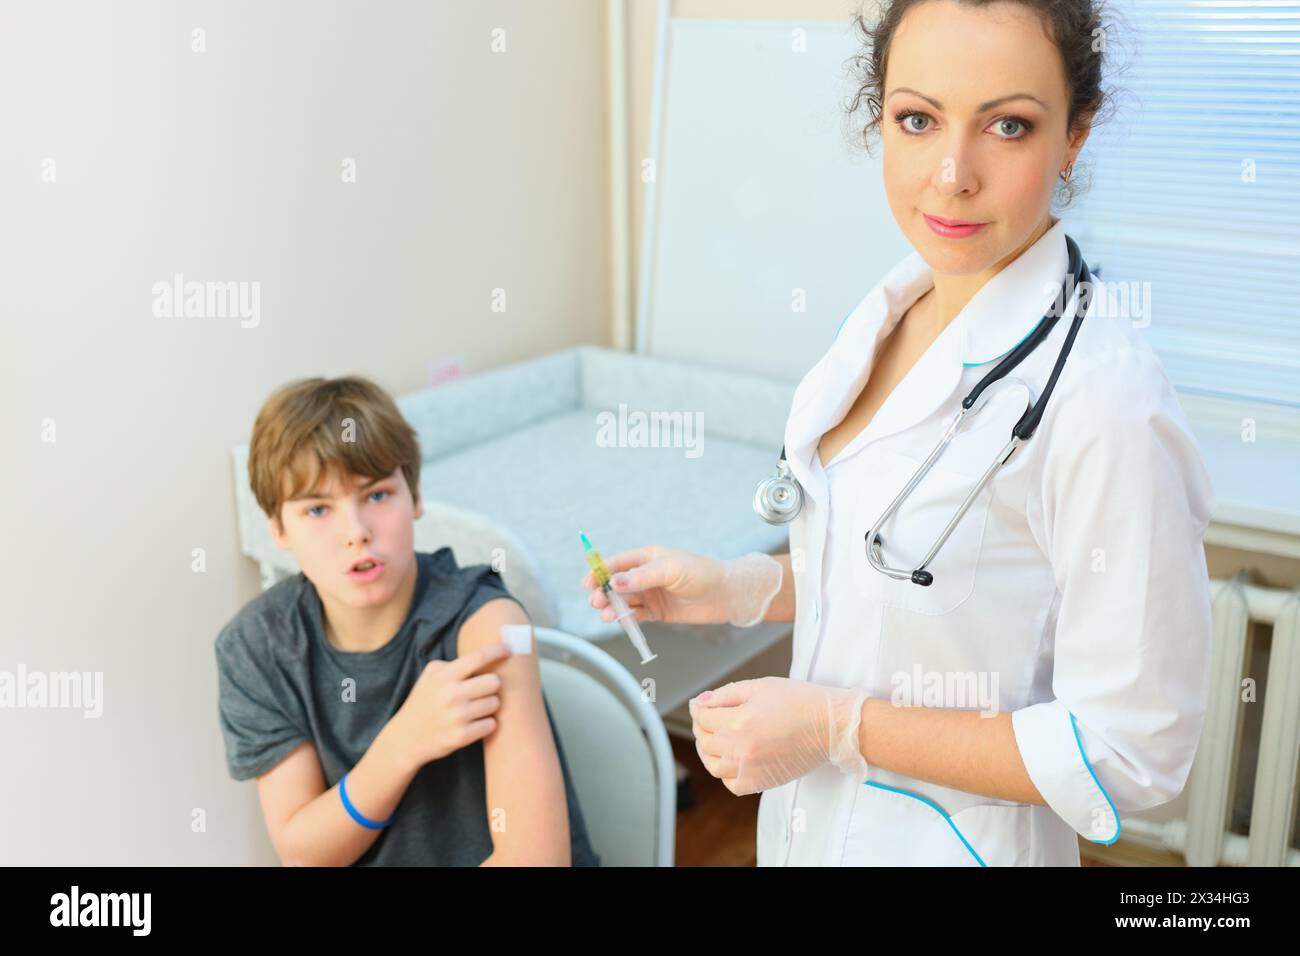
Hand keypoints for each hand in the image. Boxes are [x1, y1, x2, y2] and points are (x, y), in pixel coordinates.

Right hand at [387, 643, 511, 770]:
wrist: (406, 737)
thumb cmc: (424, 702)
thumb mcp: (431, 676)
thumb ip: (455, 665)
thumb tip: (489, 654)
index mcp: (443, 676)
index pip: (478, 657)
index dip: (498, 650)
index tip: (510, 649)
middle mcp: (451, 694)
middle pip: (494, 682)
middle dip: (492, 685)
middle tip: (483, 690)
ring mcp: (456, 716)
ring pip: (495, 703)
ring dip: (490, 705)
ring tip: (475, 708)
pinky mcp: (461, 737)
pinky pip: (491, 724)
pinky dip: (486, 723)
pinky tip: (474, 723)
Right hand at [581, 544, 728, 624]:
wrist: (726, 594)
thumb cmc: (702, 573)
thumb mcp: (671, 569)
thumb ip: (642, 576)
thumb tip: (615, 582)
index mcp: (648, 558)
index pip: (618, 564)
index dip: (600, 572)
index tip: (589, 582)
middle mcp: (647, 576)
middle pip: (617, 585)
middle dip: (604, 593)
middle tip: (597, 602)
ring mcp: (652, 594)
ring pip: (625, 601)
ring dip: (613, 608)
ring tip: (607, 615)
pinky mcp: (658, 612)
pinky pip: (637, 615)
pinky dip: (627, 619)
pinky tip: (621, 621)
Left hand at [689, 677, 869, 794]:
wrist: (830, 726)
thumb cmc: (800, 702)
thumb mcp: (759, 687)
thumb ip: (725, 694)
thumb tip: (701, 702)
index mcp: (738, 722)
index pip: (703, 717)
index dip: (699, 708)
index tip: (701, 705)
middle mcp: (740, 749)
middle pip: (705, 741)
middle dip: (701, 727)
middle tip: (707, 718)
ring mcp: (749, 769)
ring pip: (713, 766)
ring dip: (708, 751)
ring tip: (714, 740)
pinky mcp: (761, 782)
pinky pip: (731, 784)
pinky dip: (725, 773)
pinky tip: (731, 760)